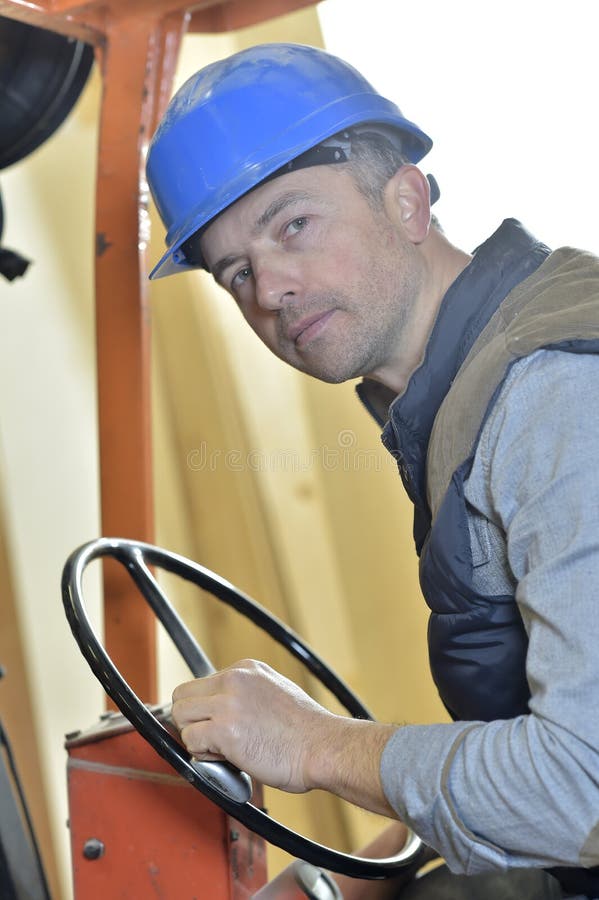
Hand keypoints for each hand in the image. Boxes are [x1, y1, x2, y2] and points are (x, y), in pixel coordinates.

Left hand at [172, 659, 398, 814]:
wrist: (324, 747)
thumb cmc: (306, 732)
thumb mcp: (275, 692)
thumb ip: (246, 694)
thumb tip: (222, 708)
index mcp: (246, 669)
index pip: (200, 684)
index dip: (204, 710)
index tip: (215, 725)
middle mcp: (234, 679)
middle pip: (182, 696)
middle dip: (191, 721)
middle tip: (211, 740)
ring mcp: (228, 703)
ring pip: (180, 717)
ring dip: (195, 738)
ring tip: (222, 750)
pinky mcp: (225, 729)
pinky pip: (190, 742)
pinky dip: (202, 756)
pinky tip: (227, 759)